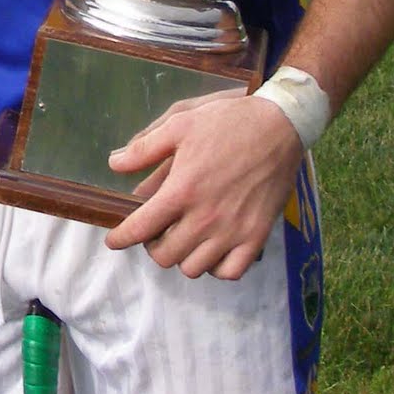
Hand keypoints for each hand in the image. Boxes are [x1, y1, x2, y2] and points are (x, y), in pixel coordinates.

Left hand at [103, 92, 303, 279]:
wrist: (279, 126)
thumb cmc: (227, 122)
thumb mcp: (179, 124)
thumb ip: (144, 148)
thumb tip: (114, 164)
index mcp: (181, 190)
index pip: (140, 228)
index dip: (121, 238)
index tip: (113, 240)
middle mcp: (205, 218)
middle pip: (165, 256)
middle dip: (152, 246)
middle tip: (155, 231)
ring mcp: (233, 231)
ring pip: (194, 268)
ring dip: (182, 256)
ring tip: (182, 238)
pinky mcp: (257, 237)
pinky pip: (230, 272)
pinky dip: (216, 267)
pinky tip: (211, 249)